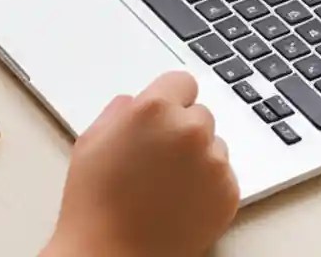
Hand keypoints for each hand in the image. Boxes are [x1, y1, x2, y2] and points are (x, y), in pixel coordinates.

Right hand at [43, 71, 240, 256]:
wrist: (111, 256)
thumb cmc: (95, 203)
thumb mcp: (91, 141)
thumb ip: (119, 110)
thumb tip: (136, 102)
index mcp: (155, 110)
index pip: (182, 81)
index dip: (170, 100)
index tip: (162, 117)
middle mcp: (190, 130)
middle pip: (200, 114)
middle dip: (182, 129)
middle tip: (157, 158)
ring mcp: (214, 162)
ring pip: (214, 145)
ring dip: (198, 157)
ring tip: (166, 185)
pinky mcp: (228, 192)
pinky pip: (224, 175)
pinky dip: (208, 185)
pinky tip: (180, 201)